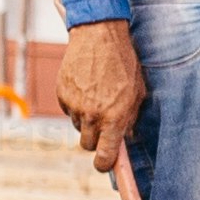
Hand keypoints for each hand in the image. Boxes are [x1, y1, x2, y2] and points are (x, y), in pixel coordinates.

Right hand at [52, 18, 144, 171]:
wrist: (98, 35)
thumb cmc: (123, 62)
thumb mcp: (136, 91)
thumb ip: (130, 117)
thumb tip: (125, 136)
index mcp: (114, 117)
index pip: (104, 156)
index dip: (105, 164)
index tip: (105, 164)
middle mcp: (92, 115)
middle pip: (87, 145)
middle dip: (96, 140)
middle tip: (103, 126)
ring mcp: (74, 105)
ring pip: (78, 127)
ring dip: (87, 121)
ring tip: (96, 97)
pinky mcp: (62, 95)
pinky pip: (69, 111)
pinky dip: (76, 105)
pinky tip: (86, 88)